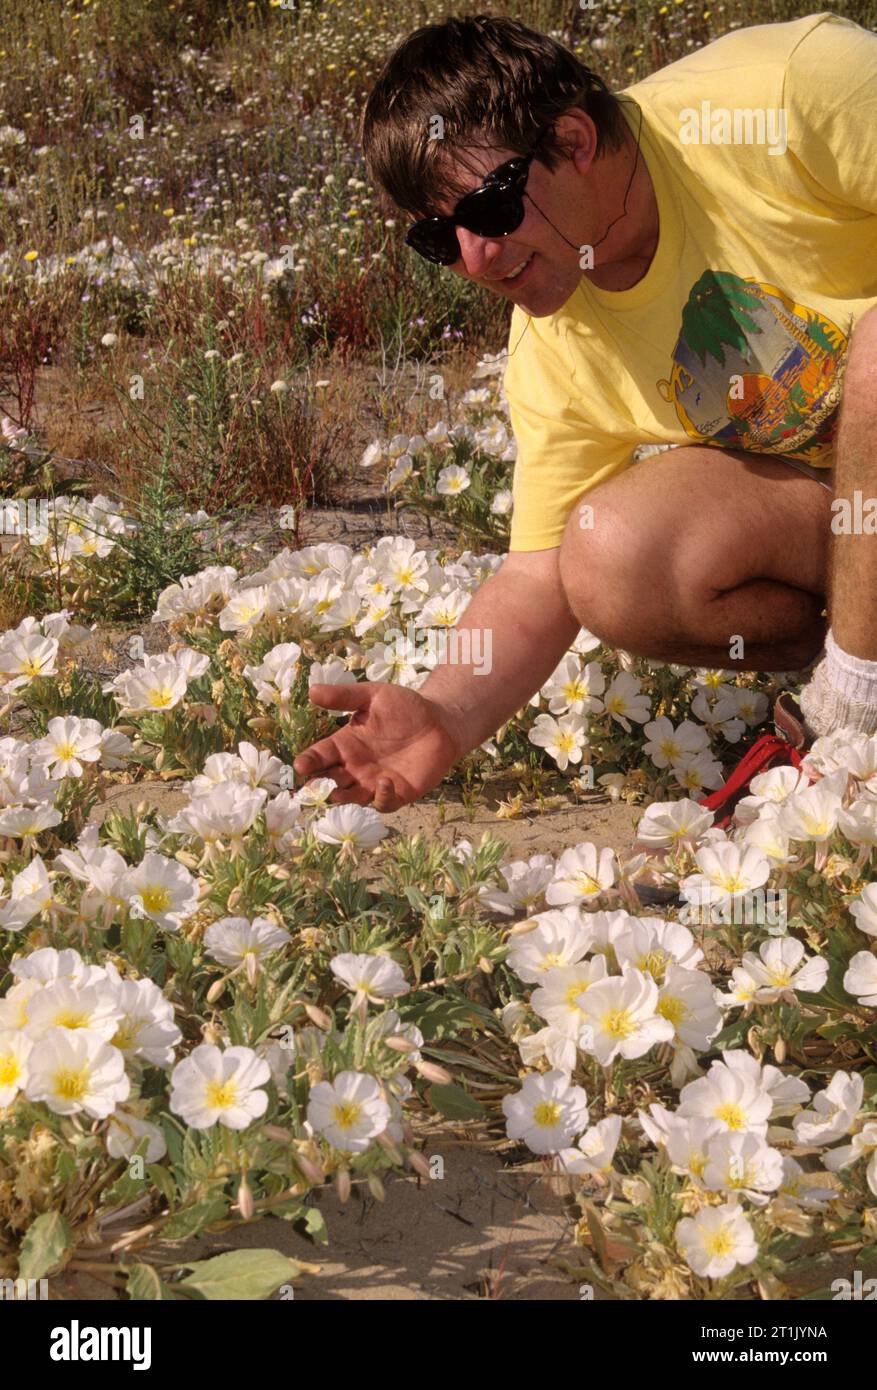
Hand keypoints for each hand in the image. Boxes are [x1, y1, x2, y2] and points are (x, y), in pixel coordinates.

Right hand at [293, 682, 462, 811]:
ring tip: (337, 794)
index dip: (309, 761)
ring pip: (352, 798)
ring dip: (343, 798)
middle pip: (330, 781)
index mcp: (345, 744)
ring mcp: (374, 782)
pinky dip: (381, 796)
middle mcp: (355, 767)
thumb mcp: (373, 696)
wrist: (440, 722)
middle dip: (320, 786)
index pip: (320, 756)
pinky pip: (383, 802)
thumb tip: (312, 691)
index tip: (301, 765)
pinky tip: (383, 782)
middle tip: (313, 786)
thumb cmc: (403, 707)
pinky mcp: (397, 793)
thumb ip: (344, 696)